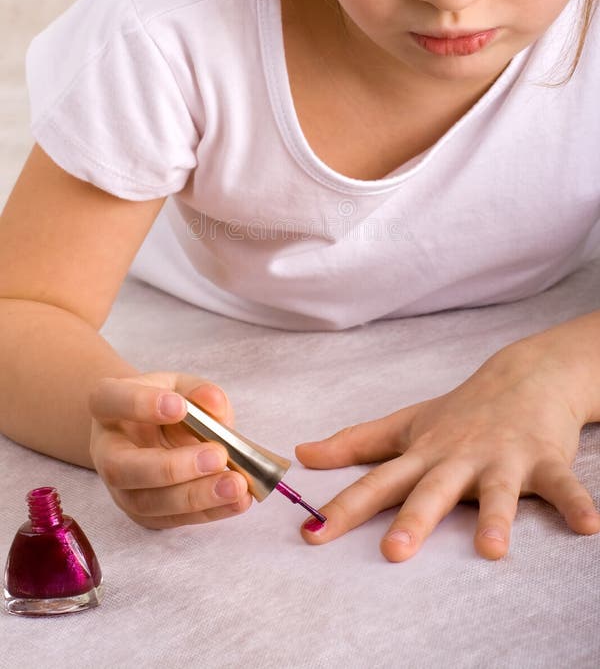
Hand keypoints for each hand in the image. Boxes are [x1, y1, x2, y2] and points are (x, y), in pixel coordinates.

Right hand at [89, 371, 251, 527]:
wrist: (155, 431)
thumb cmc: (167, 403)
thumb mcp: (181, 386)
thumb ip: (198, 391)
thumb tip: (213, 402)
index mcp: (108, 405)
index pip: (109, 400)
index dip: (139, 404)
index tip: (179, 406)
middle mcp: (106, 450)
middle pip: (122, 467)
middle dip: (171, 466)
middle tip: (217, 455)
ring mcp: (121, 487)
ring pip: (146, 502)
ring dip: (195, 496)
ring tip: (236, 485)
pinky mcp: (143, 513)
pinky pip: (171, 519)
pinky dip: (208, 511)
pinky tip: (238, 500)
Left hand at [295, 340, 599, 559]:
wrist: (522, 376)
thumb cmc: (459, 410)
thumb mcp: (405, 425)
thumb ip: (356, 444)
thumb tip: (303, 454)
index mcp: (423, 453)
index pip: (376, 482)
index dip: (343, 507)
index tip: (312, 534)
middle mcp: (457, 457)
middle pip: (433, 490)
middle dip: (414, 519)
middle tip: (395, 551)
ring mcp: (501, 457)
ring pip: (497, 490)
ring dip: (496, 518)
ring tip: (492, 548)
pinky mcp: (542, 458)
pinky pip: (561, 485)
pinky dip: (575, 503)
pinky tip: (588, 525)